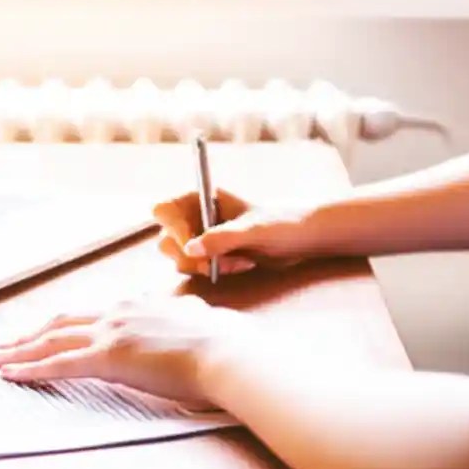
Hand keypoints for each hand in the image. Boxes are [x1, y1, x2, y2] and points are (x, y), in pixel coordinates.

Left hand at [0, 295, 249, 407]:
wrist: (228, 352)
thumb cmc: (222, 342)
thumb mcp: (199, 319)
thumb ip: (186, 315)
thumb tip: (193, 311)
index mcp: (136, 305)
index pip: (87, 314)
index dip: (59, 324)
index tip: (41, 332)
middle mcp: (117, 312)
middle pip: (58, 321)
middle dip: (26, 334)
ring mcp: (111, 333)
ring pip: (50, 339)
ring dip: (16, 350)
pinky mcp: (110, 357)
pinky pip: (59, 364)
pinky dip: (31, 369)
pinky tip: (11, 374)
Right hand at [151, 189, 327, 276]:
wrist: (304, 237)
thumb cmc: (282, 223)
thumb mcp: (253, 230)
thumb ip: (222, 238)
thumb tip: (190, 249)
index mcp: (201, 197)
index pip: (164, 210)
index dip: (171, 228)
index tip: (190, 245)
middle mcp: (196, 215)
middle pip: (166, 238)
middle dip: (188, 255)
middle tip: (212, 263)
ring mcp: (203, 236)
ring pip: (180, 258)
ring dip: (205, 265)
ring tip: (237, 261)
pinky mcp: (213, 255)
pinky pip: (198, 269)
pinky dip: (217, 271)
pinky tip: (242, 264)